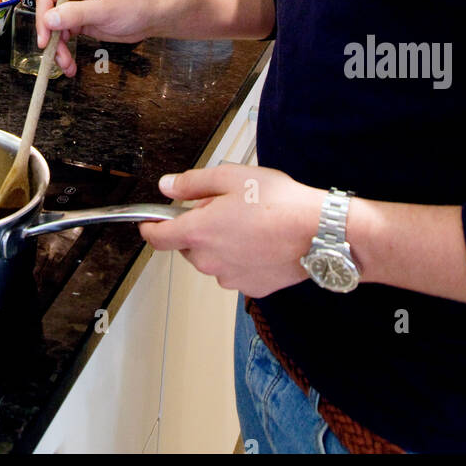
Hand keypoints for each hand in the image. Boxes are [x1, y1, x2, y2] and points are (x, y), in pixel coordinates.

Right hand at [34, 0, 156, 76]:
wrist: (149, 17)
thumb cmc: (133, 4)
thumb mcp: (104, 9)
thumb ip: (75, 13)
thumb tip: (50, 18)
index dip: (43, 18)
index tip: (45, 38)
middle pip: (48, 15)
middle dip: (51, 38)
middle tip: (56, 55)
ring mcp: (74, 8)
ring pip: (54, 30)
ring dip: (58, 49)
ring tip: (67, 64)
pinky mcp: (79, 22)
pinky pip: (64, 38)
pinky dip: (65, 51)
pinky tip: (69, 63)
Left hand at [139, 164, 325, 297]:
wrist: (318, 233)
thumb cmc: (278, 202)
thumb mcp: (230, 177)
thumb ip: (193, 183)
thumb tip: (167, 186)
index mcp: (199, 231)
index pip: (159, 237)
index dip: (150, 228)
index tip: (148, 223)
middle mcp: (210, 261)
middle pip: (189, 246)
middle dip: (199, 228)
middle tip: (226, 207)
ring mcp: (231, 278)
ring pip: (213, 259)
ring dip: (221, 244)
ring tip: (251, 223)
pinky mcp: (252, 288)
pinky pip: (236, 271)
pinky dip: (242, 258)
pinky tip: (262, 242)